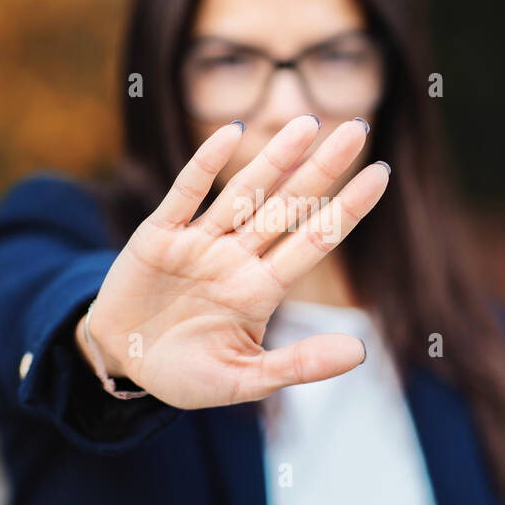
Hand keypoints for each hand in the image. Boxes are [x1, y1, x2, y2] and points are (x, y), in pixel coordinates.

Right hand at [74, 115, 389, 409]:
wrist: (122, 363)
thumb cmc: (186, 373)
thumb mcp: (244, 380)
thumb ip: (298, 365)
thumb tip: (360, 352)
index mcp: (261, 290)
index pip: (314, 240)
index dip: (347, 208)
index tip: (381, 174)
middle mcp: (236, 258)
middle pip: (287, 206)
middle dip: (322, 170)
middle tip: (357, 129)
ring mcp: (199, 243)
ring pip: (244, 193)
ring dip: (274, 158)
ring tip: (307, 124)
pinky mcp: (159, 236)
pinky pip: (186, 193)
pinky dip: (207, 164)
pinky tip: (232, 132)